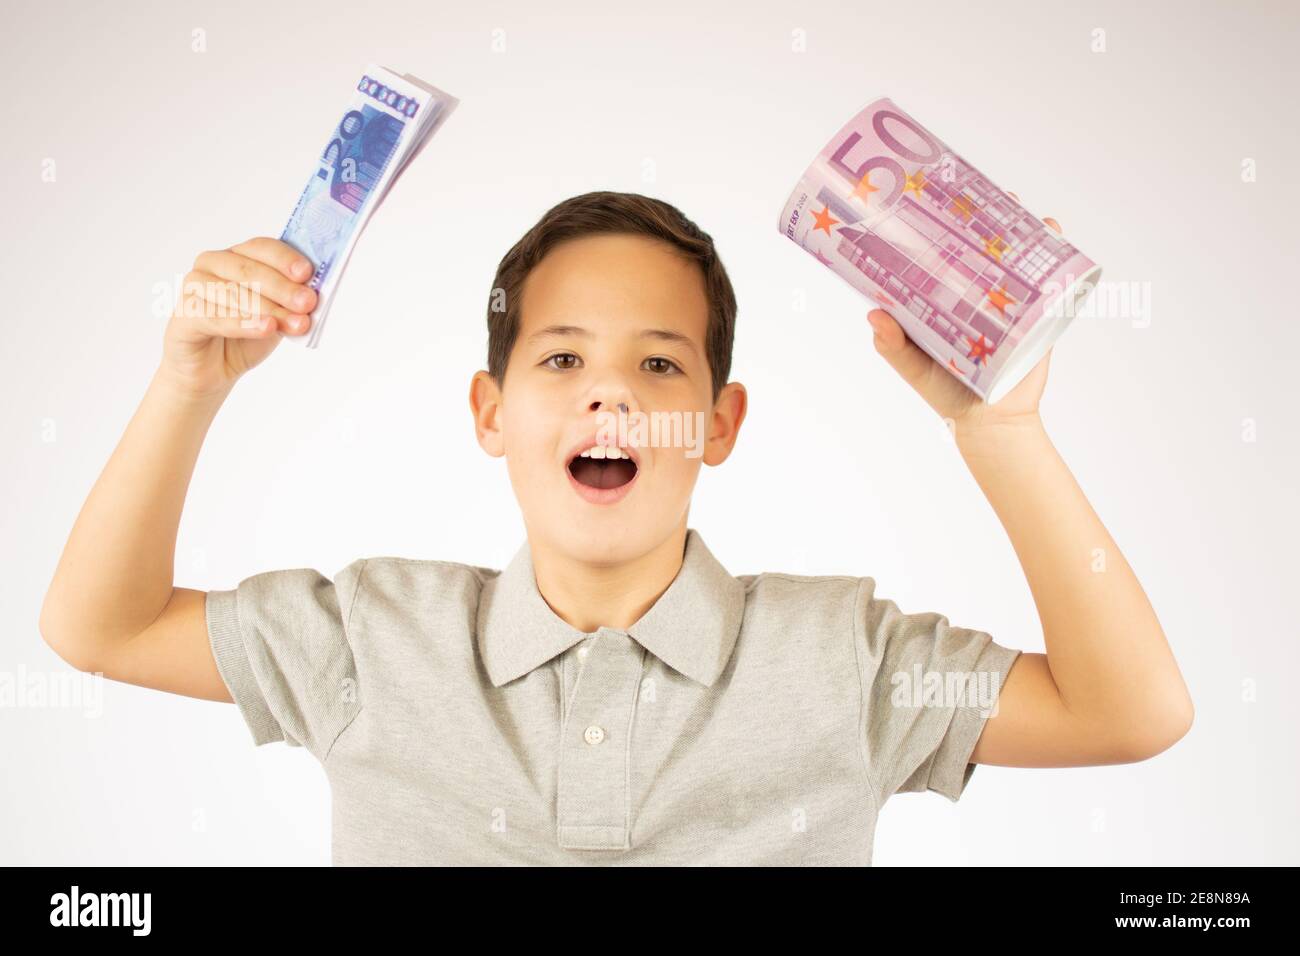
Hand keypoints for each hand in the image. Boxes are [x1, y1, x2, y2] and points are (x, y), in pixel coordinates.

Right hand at [160, 237, 316, 398]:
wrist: (212, 370)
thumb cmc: (245, 335)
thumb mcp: (277, 316)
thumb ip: (291, 304)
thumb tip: (313, 296)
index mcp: (236, 256)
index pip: (261, 248)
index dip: (285, 259)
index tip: (307, 273)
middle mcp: (211, 264)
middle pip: (250, 270)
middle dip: (283, 287)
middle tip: (307, 302)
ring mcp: (193, 286)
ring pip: (234, 293)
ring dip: (270, 309)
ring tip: (297, 323)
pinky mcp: (183, 314)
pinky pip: (216, 317)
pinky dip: (245, 323)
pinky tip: (267, 327)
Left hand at [865, 194, 1061, 438]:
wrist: (990, 423)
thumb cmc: (945, 393)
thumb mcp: (913, 366)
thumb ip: (893, 345)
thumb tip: (874, 313)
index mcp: (948, 301)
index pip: (946, 256)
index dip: (945, 228)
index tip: (940, 200)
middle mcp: (979, 296)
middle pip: (986, 249)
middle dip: (989, 220)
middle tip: (987, 194)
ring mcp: (1010, 304)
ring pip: (1018, 259)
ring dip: (1022, 230)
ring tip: (1020, 207)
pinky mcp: (1037, 317)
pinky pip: (1049, 281)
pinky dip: (1055, 256)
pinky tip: (1053, 234)